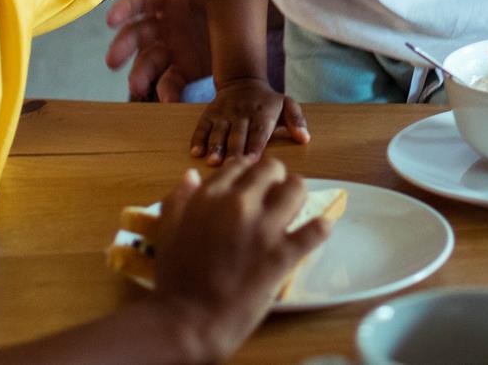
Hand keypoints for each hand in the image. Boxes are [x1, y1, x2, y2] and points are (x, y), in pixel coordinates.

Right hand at [105, 0, 212, 101]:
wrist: (243, 20)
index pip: (139, 2)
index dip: (124, 9)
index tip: (111, 20)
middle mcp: (162, 25)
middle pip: (136, 36)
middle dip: (122, 47)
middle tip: (113, 60)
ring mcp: (171, 50)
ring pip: (148, 62)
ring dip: (139, 74)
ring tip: (137, 87)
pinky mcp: (183, 70)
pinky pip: (171, 81)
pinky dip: (168, 91)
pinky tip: (169, 99)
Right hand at [151, 158, 331, 362]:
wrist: (187, 322)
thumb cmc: (175, 280)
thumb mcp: (167, 232)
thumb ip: (179, 201)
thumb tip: (192, 175)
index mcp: (209, 197)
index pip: (240, 165)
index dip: (250, 176)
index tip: (254, 189)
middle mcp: (238, 205)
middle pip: (272, 169)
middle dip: (276, 182)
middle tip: (274, 201)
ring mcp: (263, 228)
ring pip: (297, 189)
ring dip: (298, 198)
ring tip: (293, 213)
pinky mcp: (283, 254)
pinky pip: (316, 229)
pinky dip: (320, 228)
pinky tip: (317, 230)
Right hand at [192, 77, 306, 163]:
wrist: (243, 81)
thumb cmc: (267, 102)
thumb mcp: (287, 104)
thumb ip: (297, 121)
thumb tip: (305, 138)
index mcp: (262, 113)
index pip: (259, 132)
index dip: (256, 146)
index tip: (253, 161)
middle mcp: (242, 113)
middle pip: (238, 134)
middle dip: (235, 151)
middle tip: (232, 167)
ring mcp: (224, 113)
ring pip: (219, 132)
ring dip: (215, 147)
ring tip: (213, 162)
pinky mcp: (209, 114)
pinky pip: (202, 127)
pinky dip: (198, 139)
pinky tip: (195, 153)